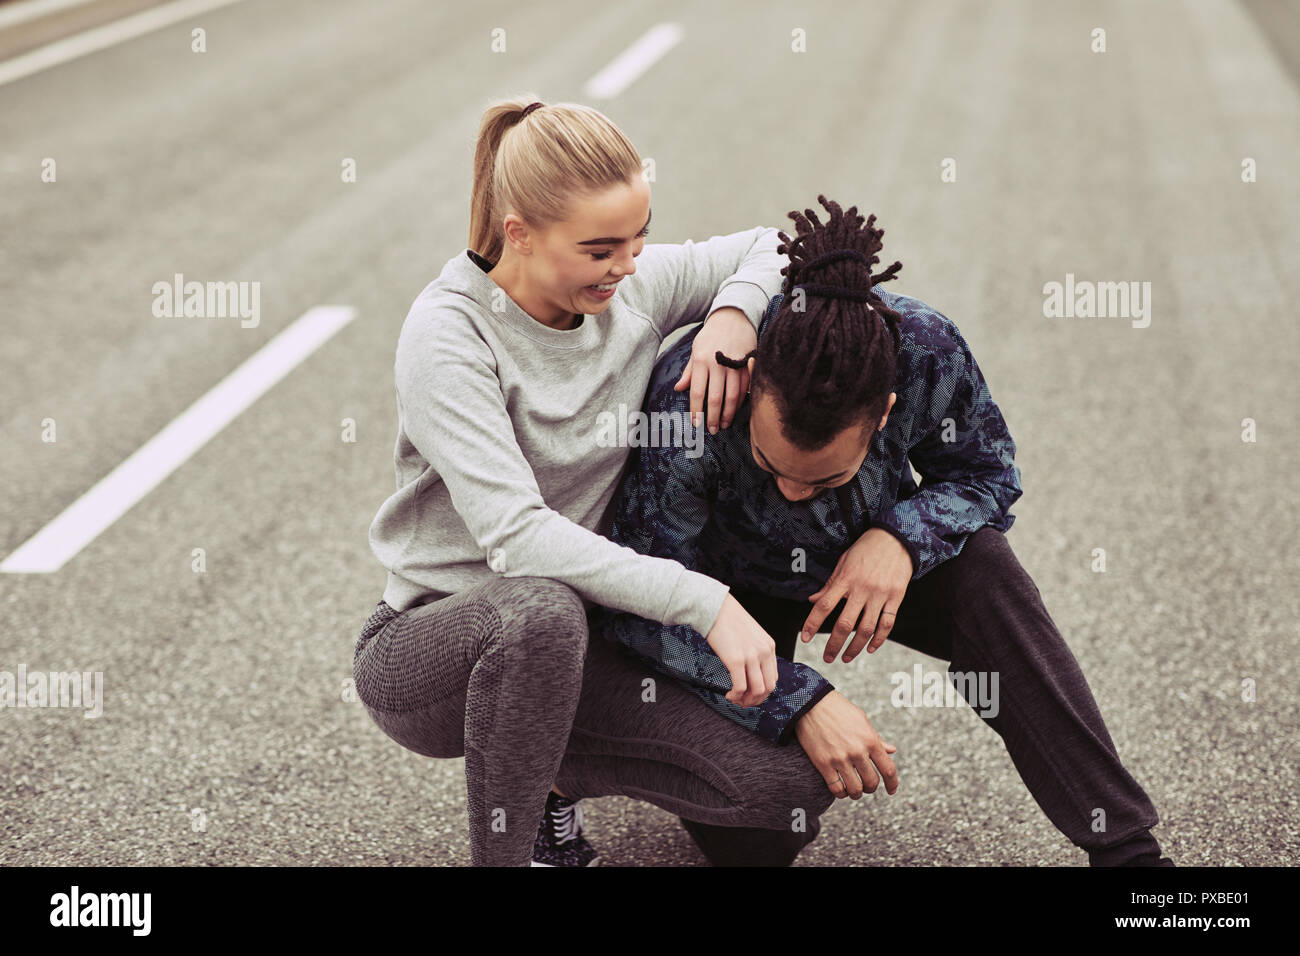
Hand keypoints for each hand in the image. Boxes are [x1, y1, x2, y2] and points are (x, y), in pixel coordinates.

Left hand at [674, 307, 754, 433]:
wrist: (733, 317)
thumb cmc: (711, 335)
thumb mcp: (695, 350)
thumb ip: (689, 372)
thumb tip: (678, 389)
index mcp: (701, 361)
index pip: (697, 392)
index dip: (697, 411)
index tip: (696, 424)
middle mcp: (718, 364)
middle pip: (716, 398)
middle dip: (714, 417)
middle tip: (713, 430)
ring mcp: (735, 365)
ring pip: (733, 396)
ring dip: (729, 413)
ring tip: (725, 424)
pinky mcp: (747, 365)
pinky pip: (745, 388)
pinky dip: (741, 401)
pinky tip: (736, 410)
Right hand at [704, 592, 778, 707]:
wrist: (714, 607)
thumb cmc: (728, 620)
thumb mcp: (751, 635)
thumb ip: (755, 651)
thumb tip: (751, 672)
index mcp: (769, 646)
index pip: (773, 678)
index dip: (762, 692)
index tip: (749, 695)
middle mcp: (764, 652)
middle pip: (768, 688)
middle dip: (756, 700)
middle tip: (742, 702)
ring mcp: (751, 656)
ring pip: (757, 691)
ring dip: (746, 700)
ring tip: (734, 699)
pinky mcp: (735, 660)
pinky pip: (740, 687)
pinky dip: (735, 696)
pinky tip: (728, 695)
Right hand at [795, 690, 897, 798]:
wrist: (810, 703)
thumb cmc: (838, 709)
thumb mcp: (861, 719)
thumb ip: (876, 738)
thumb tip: (891, 750)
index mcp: (870, 740)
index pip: (888, 769)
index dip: (892, 783)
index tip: (891, 790)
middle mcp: (857, 751)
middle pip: (872, 782)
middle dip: (871, 787)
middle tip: (867, 785)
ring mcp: (839, 759)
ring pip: (855, 789)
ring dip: (857, 793)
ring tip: (854, 789)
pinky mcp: (823, 763)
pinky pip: (836, 788)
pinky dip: (841, 793)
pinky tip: (841, 789)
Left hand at [801, 527, 913, 662]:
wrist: (897, 538)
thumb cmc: (866, 549)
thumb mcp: (843, 561)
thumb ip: (830, 584)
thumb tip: (813, 601)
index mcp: (845, 579)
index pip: (824, 605)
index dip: (812, 623)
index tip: (805, 638)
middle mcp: (862, 588)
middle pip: (845, 624)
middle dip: (834, 644)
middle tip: (827, 658)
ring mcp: (880, 594)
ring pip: (866, 629)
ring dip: (855, 647)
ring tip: (846, 658)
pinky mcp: (896, 597)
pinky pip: (887, 623)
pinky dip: (879, 639)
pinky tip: (870, 648)